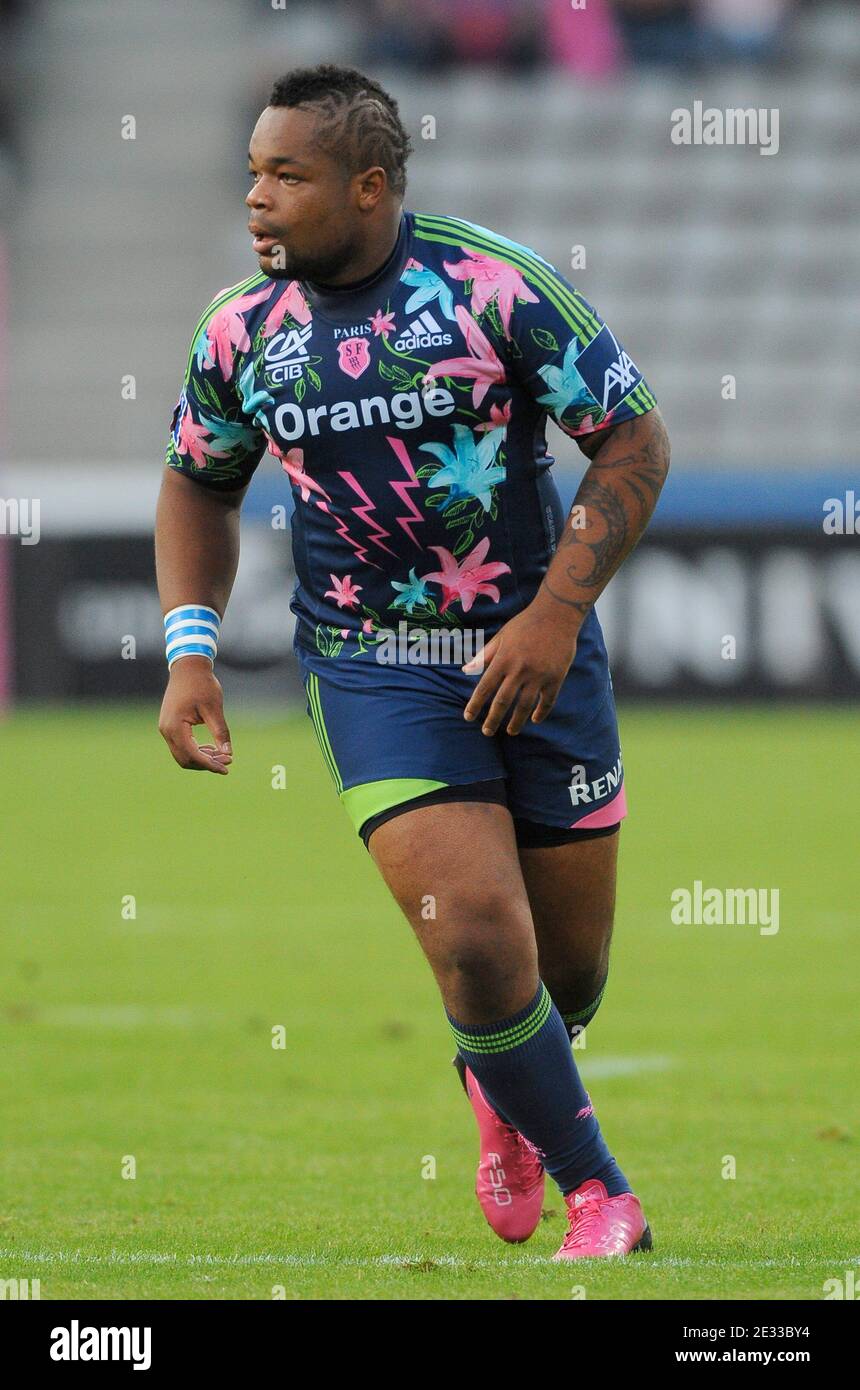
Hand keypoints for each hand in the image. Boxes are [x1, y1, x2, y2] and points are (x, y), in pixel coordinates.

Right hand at [158, 656, 233, 773]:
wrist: (188, 667)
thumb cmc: (202, 684)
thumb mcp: (214, 709)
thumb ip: (220, 732)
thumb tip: (228, 754)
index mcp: (175, 726)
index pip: (192, 755)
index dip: (210, 765)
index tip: (227, 769)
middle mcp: (166, 730)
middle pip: (185, 759)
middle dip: (206, 763)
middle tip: (227, 761)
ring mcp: (166, 728)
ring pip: (182, 754)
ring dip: (201, 758)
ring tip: (222, 754)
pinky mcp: (169, 725)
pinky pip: (181, 745)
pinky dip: (195, 750)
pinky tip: (211, 747)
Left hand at [462, 597, 578, 735]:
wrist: (557, 615)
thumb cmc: (525, 624)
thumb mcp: (501, 636)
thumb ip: (484, 655)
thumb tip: (465, 670)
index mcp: (503, 659)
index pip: (484, 687)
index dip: (475, 704)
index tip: (468, 717)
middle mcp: (519, 670)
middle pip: (503, 701)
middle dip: (493, 720)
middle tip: (487, 732)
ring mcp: (539, 675)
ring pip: (525, 706)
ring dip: (516, 722)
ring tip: (510, 732)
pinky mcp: (556, 678)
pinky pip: (548, 701)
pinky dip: (541, 712)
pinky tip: (534, 720)